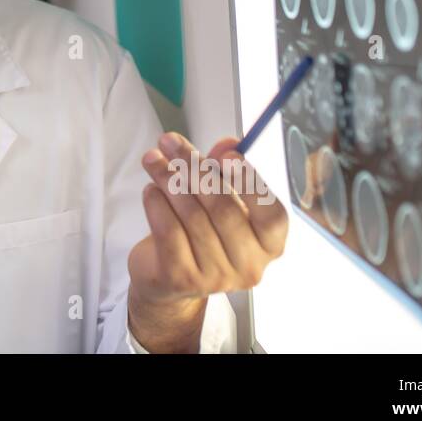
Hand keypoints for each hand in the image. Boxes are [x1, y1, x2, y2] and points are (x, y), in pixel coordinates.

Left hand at [125, 132, 287, 350]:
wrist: (169, 277)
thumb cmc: (203, 230)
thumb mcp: (220, 198)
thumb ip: (226, 170)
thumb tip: (230, 144)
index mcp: (269, 244)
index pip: (271, 213)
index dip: (250, 182)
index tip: (228, 154)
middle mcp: (249, 265)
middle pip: (224, 207)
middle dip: (194, 167)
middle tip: (170, 141)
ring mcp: (216, 277)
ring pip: (192, 215)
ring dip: (168, 179)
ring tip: (153, 159)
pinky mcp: (181, 278)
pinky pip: (168, 231)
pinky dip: (157, 205)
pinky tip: (150, 190)